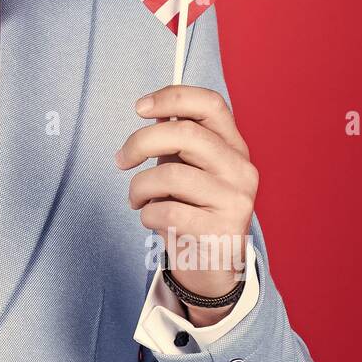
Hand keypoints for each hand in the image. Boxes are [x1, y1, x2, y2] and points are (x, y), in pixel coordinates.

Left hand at [115, 85, 258, 309]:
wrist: (211, 265)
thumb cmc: (192, 207)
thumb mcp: (188, 167)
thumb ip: (176, 139)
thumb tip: (150, 108)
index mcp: (233, 146)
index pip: (211, 103)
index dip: (172, 97)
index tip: (139, 108)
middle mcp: (241, 169)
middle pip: (186, 133)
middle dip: (141, 142)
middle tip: (121, 159)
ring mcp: (235, 200)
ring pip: (171, 174)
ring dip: (139, 186)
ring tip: (137, 198)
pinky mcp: (222, 230)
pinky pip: (168, 211)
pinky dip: (147, 214)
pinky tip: (151, 219)